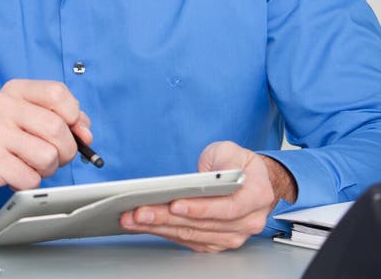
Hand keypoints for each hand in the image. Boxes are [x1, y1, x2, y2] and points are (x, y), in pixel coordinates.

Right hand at [0, 79, 91, 206]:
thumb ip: (60, 118)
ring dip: (48, 168)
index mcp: (15, 90)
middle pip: (58, 128)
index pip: (58, 93)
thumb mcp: (26, 117)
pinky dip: (29, 181)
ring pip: (48, 156)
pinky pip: (31, 178)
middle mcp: (3, 107)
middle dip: (66, 150)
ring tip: (32, 165)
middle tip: (56, 156)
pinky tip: (15, 174)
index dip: (74, 115)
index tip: (76, 130)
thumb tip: (86, 133)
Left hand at [119, 140, 296, 252]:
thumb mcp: (231, 150)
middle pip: (202, 225)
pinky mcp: (216, 241)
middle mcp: (247, 221)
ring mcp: (232, 235)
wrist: (250, 179)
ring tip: (135, 218)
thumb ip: (221, 161)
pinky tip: (147, 225)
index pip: (227, 208)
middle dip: (167, 218)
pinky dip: (165, 232)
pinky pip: (188, 240)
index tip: (175, 204)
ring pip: (192, 235)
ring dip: (160, 227)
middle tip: (140, 211)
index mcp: (257, 196)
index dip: (200, 208)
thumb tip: (204, 177)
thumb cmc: (239, 162)